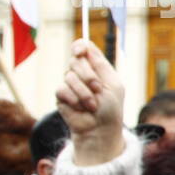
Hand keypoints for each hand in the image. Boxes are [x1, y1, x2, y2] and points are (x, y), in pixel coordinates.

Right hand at [56, 39, 124, 166]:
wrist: (100, 129)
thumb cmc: (110, 108)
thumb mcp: (113, 84)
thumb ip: (101, 64)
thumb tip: (87, 45)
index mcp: (96, 67)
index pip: (83, 48)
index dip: (79, 47)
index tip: (80, 51)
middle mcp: (81, 73)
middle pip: (76, 60)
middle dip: (88, 75)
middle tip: (98, 89)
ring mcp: (70, 83)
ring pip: (69, 76)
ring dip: (84, 92)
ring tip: (93, 105)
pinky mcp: (61, 95)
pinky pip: (62, 89)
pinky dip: (74, 99)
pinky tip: (81, 108)